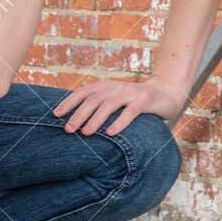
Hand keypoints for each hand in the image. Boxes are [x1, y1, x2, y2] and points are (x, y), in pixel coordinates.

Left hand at [53, 77, 188, 135]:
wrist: (166, 93)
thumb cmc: (135, 102)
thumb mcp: (115, 100)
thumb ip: (99, 105)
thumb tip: (73, 122)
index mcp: (107, 86)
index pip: (84, 92)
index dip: (69, 102)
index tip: (55, 115)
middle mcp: (117, 87)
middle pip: (94, 99)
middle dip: (79, 114)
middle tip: (68, 130)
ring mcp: (132, 93)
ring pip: (109, 104)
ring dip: (96, 119)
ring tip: (85, 133)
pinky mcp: (145, 101)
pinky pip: (130, 111)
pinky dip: (120, 122)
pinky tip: (111, 134)